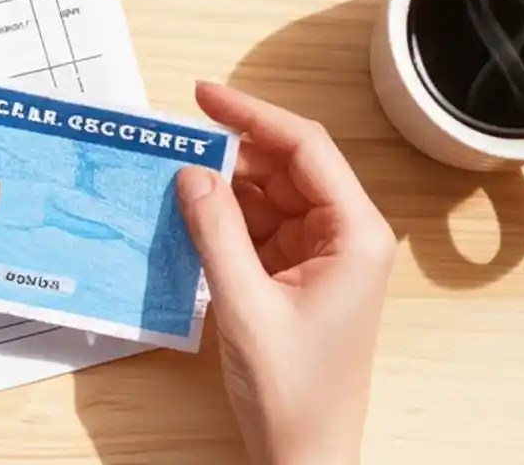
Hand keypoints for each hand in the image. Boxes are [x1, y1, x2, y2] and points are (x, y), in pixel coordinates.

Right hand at [176, 83, 395, 464]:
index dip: (253, 115)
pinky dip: (221, 220)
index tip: (204, 96)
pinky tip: (186, 218)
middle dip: (229, 154)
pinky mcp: (293, 275)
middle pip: (283, 167)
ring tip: (170, 182)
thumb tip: (192, 173)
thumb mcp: (247, 306)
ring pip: (264, 196)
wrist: (303, 454)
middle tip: (172, 146)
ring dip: (221, 189)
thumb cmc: (295, 392)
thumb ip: (217, 233)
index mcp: (353, 234)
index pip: (305, 148)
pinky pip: (254, 228)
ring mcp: (317, 255)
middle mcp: (342, 235)